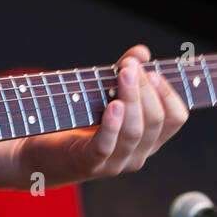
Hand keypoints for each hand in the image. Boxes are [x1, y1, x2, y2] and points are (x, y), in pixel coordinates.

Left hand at [18, 44, 187, 187]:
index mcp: (148, 139)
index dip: (169, 94)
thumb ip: (126, 73)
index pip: (175, 118)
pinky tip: (112, 106)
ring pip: (134, 132)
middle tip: (132, 66)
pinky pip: (106, 146)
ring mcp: (115, 163)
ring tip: (124, 74)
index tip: (154, 71)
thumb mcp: (105, 92)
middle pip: (155, 121)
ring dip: (132, 99)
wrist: (41, 151)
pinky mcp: (88, 164)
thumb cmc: (77, 120)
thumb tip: (142, 52)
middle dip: (146, 89)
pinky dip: (111, 125)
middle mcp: (137, 154)